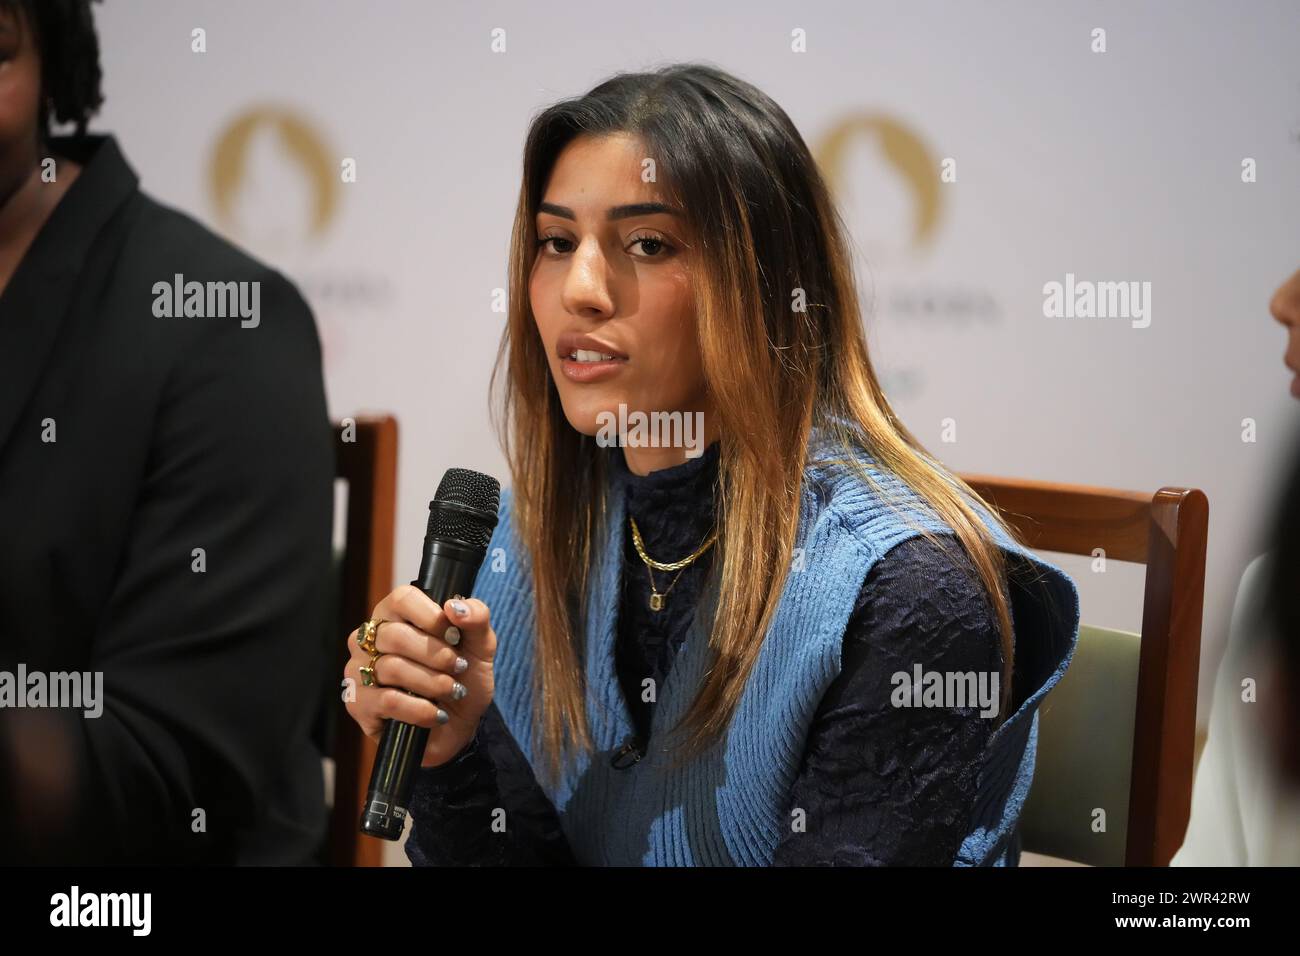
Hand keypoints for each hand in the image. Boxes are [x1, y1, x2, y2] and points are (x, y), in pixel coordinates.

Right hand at [343, 585, 495, 767]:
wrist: (457, 725)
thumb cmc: (462, 677)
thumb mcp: (481, 646)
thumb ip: (476, 618)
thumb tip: (454, 606)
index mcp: (395, 615)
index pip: (402, 598)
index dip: (432, 617)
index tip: (454, 636)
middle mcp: (369, 639)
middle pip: (395, 636)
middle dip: (437, 655)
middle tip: (459, 667)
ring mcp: (358, 670)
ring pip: (391, 668)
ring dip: (433, 683)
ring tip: (452, 691)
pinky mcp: (358, 704)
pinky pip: (387, 701)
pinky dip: (420, 709)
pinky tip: (436, 714)